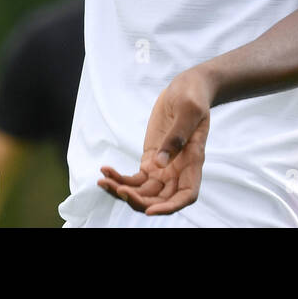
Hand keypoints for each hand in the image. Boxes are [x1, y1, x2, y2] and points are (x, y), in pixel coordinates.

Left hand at [98, 67, 214, 215]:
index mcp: (193, 161)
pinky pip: (135, 178)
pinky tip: (105, 170)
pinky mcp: (151, 159)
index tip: (149, 211)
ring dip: (123, 190)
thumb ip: (176, 137)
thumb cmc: (192, 96)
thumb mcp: (189, 111)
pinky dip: (119, 178)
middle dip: (139, 201)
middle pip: (160, 199)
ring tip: (103, 180)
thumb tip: (160, 164)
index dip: (169, 207)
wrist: (187, 88)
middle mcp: (179, 170)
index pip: (187, 195)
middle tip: (118, 189)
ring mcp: (164, 166)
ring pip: (144, 191)